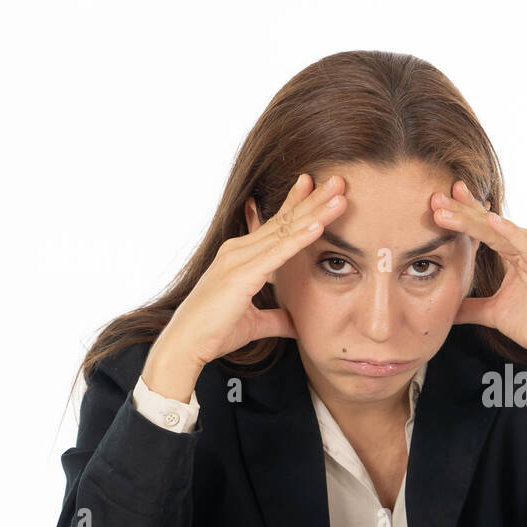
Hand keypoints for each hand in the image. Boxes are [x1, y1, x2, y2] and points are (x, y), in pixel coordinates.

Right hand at [142, 173, 347, 400]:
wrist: (187, 345)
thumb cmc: (214, 331)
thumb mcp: (255, 323)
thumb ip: (277, 319)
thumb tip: (296, 323)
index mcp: (241, 256)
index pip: (276, 225)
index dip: (298, 204)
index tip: (316, 186)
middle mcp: (239, 250)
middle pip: (284, 220)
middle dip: (314, 199)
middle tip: (339, 180)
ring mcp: (239, 259)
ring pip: (285, 231)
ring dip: (315, 212)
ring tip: (339, 195)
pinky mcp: (241, 275)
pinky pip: (277, 253)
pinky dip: (299, 239)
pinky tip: (318, 226)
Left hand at [431, 182, 526, 364]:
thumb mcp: (494, 313)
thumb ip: (472, 307)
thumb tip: (448, 311)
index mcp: (517, 250)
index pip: (485, 227)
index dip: (462, 214)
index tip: (436, 203)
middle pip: (489, 223)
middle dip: (460, 211)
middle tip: (434, 198)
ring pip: (499, 230)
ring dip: (471, 219)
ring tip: (445, 210)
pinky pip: (524, 244)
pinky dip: (508, 231)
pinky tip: (490, 219)